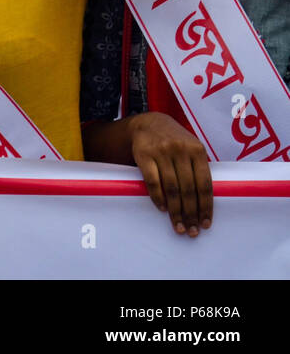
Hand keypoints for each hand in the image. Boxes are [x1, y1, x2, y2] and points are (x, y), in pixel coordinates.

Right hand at [128, 112, 211, 236]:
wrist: (148, 123)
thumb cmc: (175, 141)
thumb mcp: (192, 147)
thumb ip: (199, 168)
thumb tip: (208, 199)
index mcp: (197, 150)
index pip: (204, 184)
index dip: (206, 206)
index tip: (205, 224)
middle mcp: (181, 151)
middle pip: (188, 189)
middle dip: (191, 213)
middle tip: (191, 230)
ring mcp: (162, 152)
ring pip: (172, 188)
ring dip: (175, 211)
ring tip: (178, 226)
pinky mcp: (144, 155)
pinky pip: (152, 181)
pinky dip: (158, 197)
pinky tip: (163, 208)